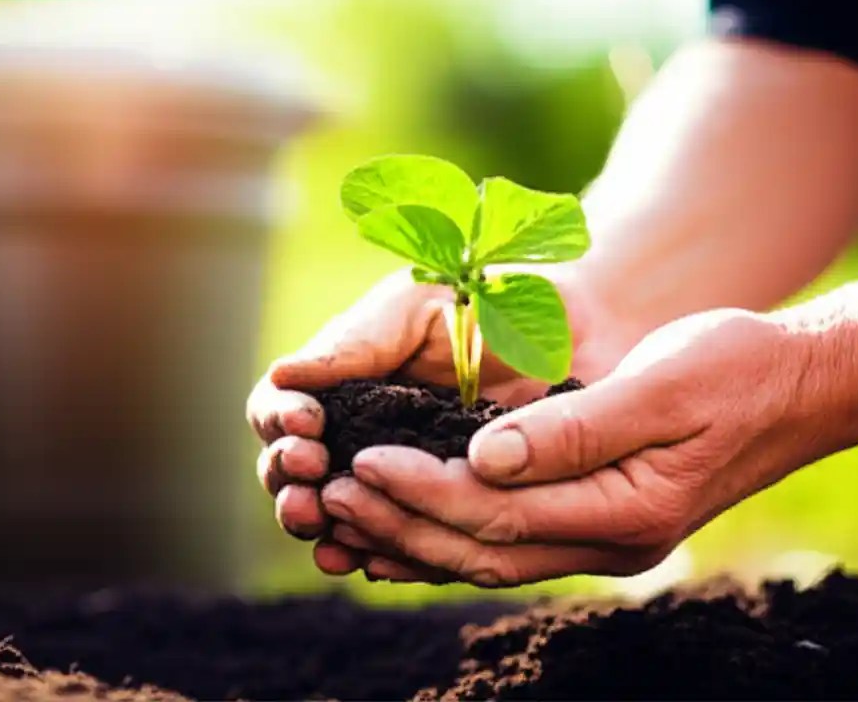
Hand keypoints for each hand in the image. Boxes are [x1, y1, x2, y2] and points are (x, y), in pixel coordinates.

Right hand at [245, 263, 629, 575]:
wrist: (579, 324)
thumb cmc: (489, 298)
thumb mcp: (416, 306)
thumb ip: (355, 343)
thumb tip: (284, 376)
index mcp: (340, 385)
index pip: (278, 413)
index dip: (279, 425)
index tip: (306, 425)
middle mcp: (360, 437)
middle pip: (293, 478)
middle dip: (290, 486)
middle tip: (309, 479)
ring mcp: (402, 479)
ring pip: (341, 520)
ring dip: (325, 531)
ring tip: (329, 534)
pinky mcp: (451, 512)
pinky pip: (407, 546)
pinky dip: (384, 558)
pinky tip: (374, 559)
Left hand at [317, 308, 826, 585]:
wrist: (800, 388)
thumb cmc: (736, 371)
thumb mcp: (660, 387)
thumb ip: (574, 428)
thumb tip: (483, 456)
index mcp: (624, 510)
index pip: (497, 512)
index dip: (422, 491)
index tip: (363, 463)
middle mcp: (610, 540)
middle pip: (482, 550)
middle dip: (402, 525)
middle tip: (330, 497)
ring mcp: (606, 538)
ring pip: (491, 557)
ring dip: (417, 539)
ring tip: (349, 516)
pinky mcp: (600, 521)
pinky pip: (512, 543)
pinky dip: (454, 537)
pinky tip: (410, 525)